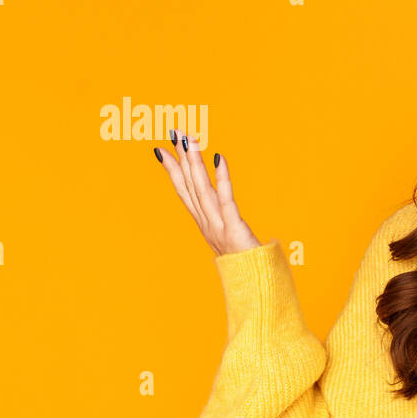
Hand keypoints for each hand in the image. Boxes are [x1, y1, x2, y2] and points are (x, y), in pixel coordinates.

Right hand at [153, 130, 261, 255]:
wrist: (254, 285)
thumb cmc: (245, 262)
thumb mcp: (228, 238)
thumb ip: (223, 222)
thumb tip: (221, 205)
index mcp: (204, 223)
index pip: (184, 191)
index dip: (173, 170)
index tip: (162, 149)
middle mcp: (206, 223)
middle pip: (190, 185)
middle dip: (182, 157)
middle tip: (173, 132)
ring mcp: (218, 226)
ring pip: (202, 188)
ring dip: (195, 162)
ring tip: (189, 139)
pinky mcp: (234, 228)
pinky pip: (226, 199)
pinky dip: (223, 178)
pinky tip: (219, 158)